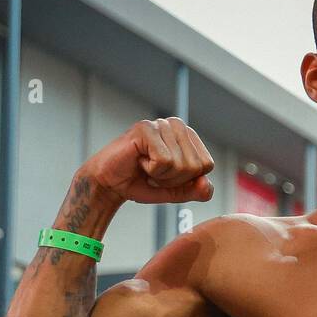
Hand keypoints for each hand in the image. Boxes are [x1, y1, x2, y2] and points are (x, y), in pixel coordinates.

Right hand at [80, 117, 214, 204]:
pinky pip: (163, 161)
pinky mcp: (146, 128)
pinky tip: (139, 160)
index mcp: (189, 137)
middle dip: (174, 179)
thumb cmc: (142, 182)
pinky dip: (151, 170)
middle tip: (154, 172)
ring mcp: (161, 124)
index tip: (167, 175)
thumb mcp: (174, 191)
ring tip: (146, 166)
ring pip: (179, 164)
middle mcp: (178, 126)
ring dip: (161, 175)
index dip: (187, 179)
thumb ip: (195, 190)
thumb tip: (206, 185)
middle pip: (195, 165)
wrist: (110, 183)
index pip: (206, 165)